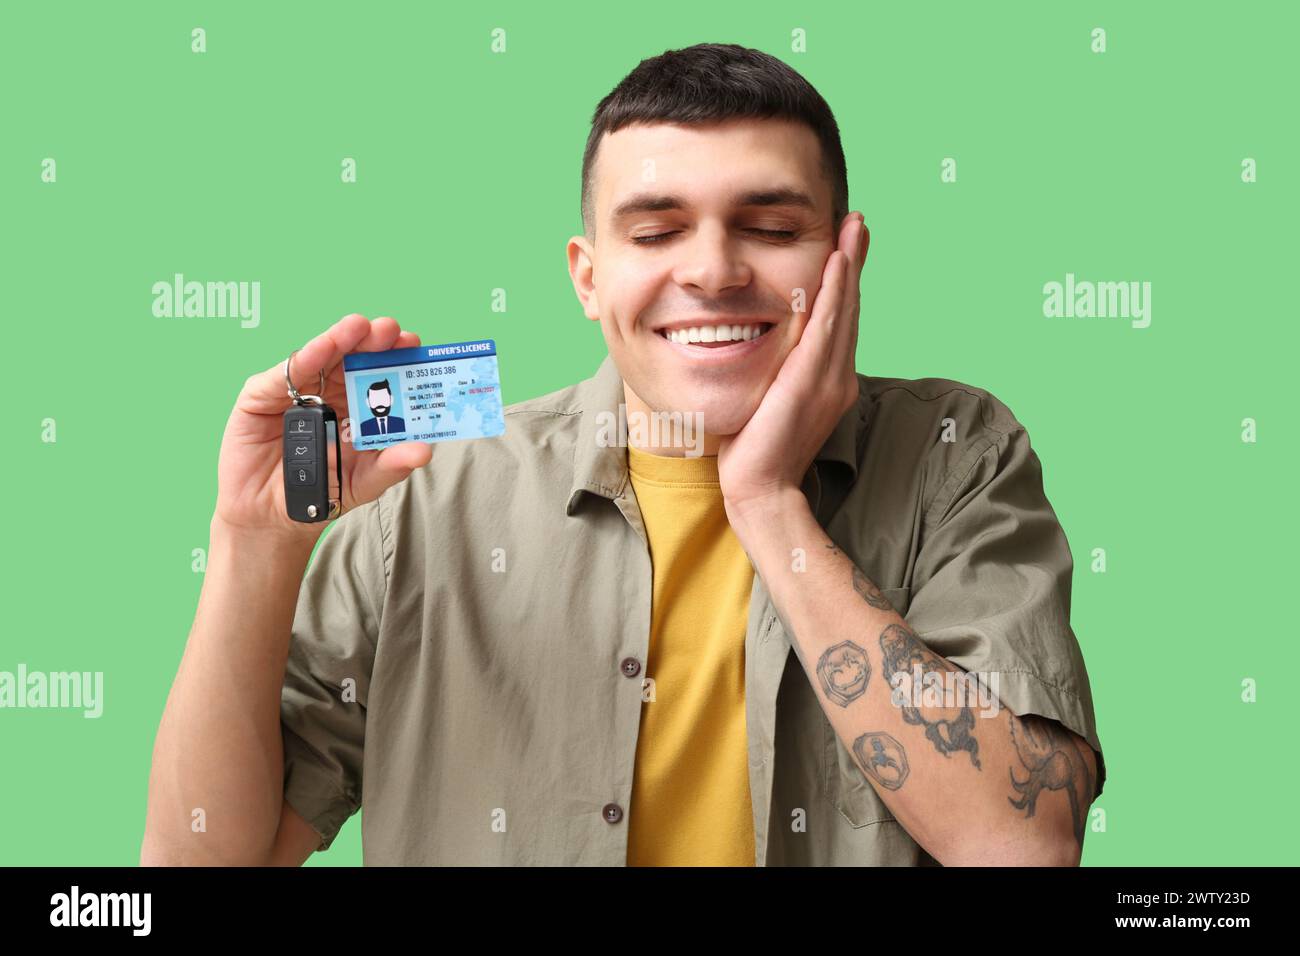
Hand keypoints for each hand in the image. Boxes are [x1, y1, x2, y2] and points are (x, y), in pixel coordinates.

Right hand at [212, 314, 432, 542]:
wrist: (271, 519)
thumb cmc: (320, 494)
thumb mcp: (364, 482)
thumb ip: (392, 465)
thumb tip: (426, 451)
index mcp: (355, 406)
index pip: (378, 375)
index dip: (395, 358)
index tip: (413, 347)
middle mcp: (326, 392)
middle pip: (351, 358)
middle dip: (372, 341)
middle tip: (391, 330)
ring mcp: (294, 391)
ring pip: (320, 357)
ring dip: (340, 339)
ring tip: (360, 326)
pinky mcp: (261, 396)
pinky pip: (286, 374)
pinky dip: (306, 358)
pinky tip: (325, 347)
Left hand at [718, 212, 868, 521]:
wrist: (760, 489)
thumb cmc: (756, 451)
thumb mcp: (770, 402)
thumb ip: (776, 375)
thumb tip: (764, 352)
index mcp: (830, 382)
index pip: (840, 321)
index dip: (844, 282)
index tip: (844, 245)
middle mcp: (838, 377)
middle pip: (850, 308)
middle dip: (853, 262)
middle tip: (857, 220)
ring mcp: (830, 379)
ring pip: (844, 310)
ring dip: (848, 264)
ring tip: (853, 226)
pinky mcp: (812, 381)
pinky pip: (827, 326)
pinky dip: (834, 292)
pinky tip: (835, 262)